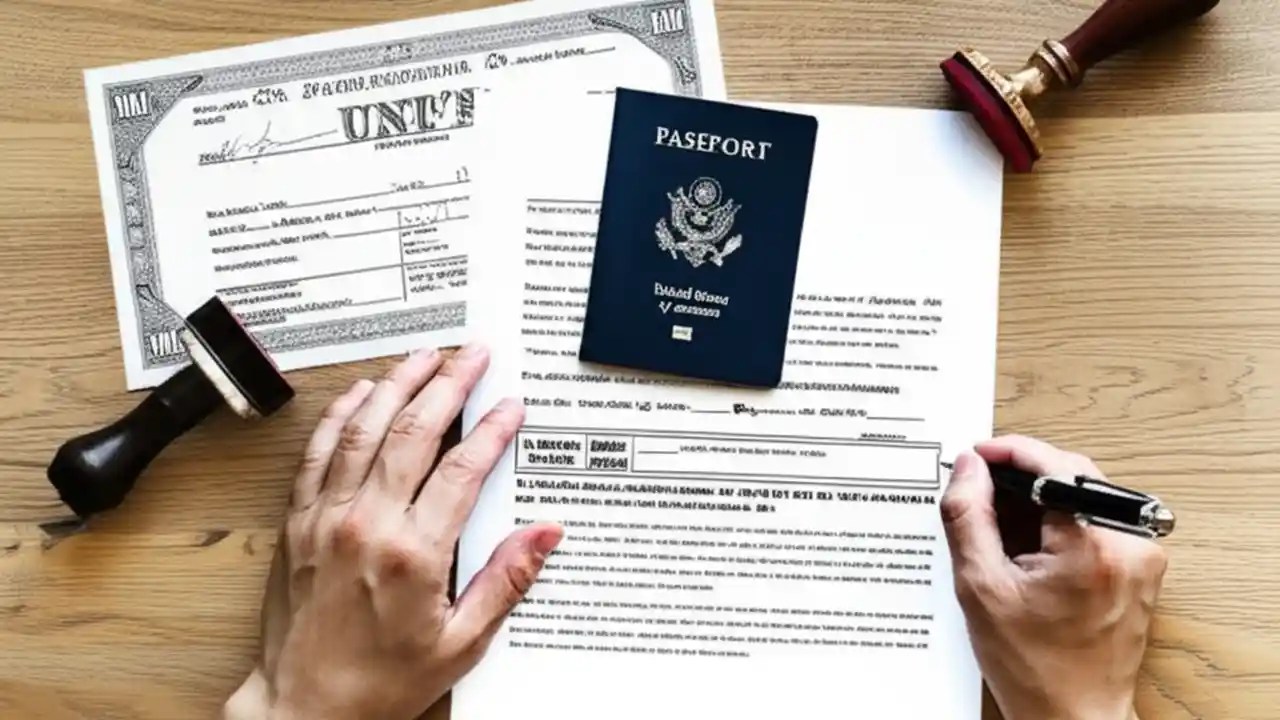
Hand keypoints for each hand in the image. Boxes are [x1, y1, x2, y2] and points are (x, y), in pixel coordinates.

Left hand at [223, 345, 562, 719]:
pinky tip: (360, 393)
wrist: (304, 709)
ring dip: (396, 384)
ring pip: (364, 429)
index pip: (462, 470)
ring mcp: (327, 518)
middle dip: (449, 385)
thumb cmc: (380, 682)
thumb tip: (544, 534)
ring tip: (424, 356)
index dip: (492, 431)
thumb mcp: (461, 643)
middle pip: (414, 431)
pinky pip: (318, 452)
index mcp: (414, 554)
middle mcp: (367, 524)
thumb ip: (505, 581)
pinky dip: (340, 415)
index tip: (511, 407)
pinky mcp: (298, 523)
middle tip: (473, 355)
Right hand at [940, 436, 1167, 719]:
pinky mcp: (1142, 563)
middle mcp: (1130, 543)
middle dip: (1022, 473)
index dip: (1007, 452)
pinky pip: (1098, 516)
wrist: (1073, 714)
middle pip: (1071, 471)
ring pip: (1084, 491)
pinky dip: (1061, 518)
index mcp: (1093, 546)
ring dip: (1041, 496)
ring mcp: (1142, 553)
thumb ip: (967, 516)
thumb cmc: (1032, 666)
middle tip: (980, 490)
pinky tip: (1031, 545)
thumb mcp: (980, 587)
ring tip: (1003, 527)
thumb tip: (967, 467)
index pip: (1052, 464)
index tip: (976, 456)